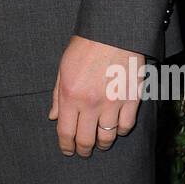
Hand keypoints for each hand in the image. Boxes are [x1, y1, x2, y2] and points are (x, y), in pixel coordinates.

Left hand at [49, 35, 142, 156]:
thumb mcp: (63, 67)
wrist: (114, 31)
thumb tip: (53, 116)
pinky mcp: (131, 100)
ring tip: (101, 143)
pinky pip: (126, 126)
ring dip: (103, 144)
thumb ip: (57, 95)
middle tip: (83, 152)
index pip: (65, 132)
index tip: (67, 150)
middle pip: (86, 140)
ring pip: (107, 138)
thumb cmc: (85, 46)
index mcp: (70, 95)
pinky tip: (116, 129)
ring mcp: (112, 103)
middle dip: (83, 150)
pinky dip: (121, 131)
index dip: (66, 146)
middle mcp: (90, 104)